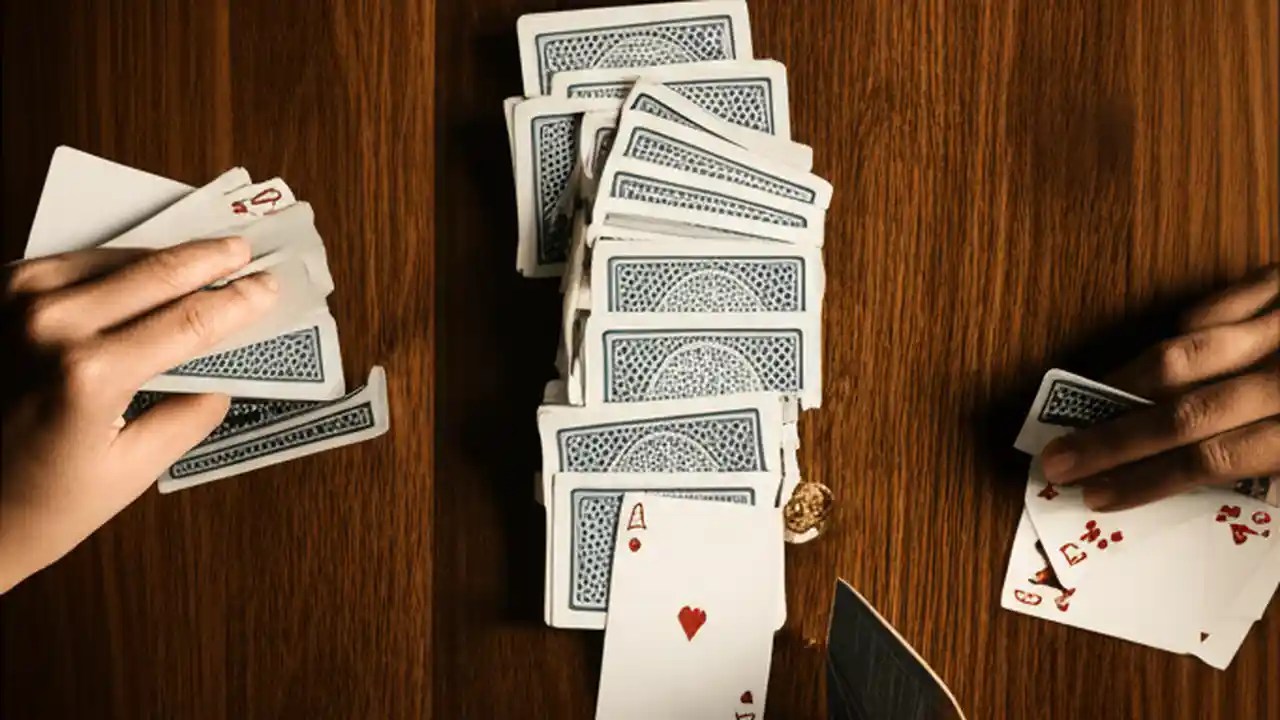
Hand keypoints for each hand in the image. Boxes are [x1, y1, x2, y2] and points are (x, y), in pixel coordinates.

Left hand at [0, 238, 275, 591]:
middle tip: (244, 251)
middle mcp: (50, 324)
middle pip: (157, 273)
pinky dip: (113, 262)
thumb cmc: (36, 504)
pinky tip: (141, 269)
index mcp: (90, 373)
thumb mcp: (129, 471)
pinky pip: (70, 262)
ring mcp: (16, 302)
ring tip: (203, 255)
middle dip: (208, 258)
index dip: (238, 301)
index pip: (191, 320)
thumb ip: (185, 418)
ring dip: (163, 256)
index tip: (267, 288)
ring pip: (114, 257)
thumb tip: (219, 381)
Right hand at [1040, 264, 1278, 510]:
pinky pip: (1212, 308)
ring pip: (1182, 356)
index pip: (1211, 461)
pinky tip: (1154, 361)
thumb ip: (1277, 471)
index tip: (1096, 495)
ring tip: (1080, 407)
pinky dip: (1179, 333)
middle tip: (1055, 460)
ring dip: (1121, 386)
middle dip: (1109, 441)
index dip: (1146, 481)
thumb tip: (1201, 480)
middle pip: (1181, 414)